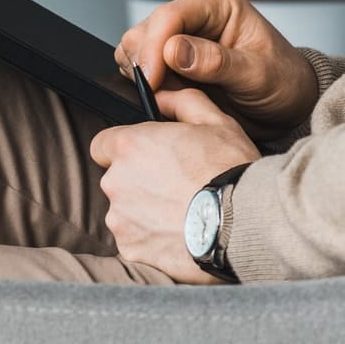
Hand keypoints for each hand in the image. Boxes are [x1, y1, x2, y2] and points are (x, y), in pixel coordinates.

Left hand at [90, 88, 259, 282]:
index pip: (103, 145)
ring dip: (145, 209)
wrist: (242, 223)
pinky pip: (134, 238)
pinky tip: (180, 230)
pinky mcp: (128, 247)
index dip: (124, 149)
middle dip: (139, 180)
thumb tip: (162, 96)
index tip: (146, 155)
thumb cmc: (230, 170)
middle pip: (117, 179)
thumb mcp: (216, 122)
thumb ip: (182, 103)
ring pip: (125, 210)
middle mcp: (115, 182)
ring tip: (183, 209)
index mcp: (130, 147)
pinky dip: (151, 235)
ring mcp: (119, 218)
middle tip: (177, 184)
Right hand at [117, 0, 320, 138]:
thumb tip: (173, 50)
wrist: (283, 101)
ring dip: (143, 77)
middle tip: (162, 94)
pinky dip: (143, 86)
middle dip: (145, 66)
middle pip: (143, 32)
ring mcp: (175, 36)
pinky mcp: (164, 59)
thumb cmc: (280, 81)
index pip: (168, 16)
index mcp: (217, 3)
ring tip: (173, 96)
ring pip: (132, 50)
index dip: (153, 49)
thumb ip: (216, 62)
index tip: (152, 82)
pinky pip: (135, 69)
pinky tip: (168, 97)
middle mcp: (191, 13)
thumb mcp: (257, 74)